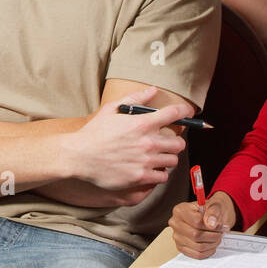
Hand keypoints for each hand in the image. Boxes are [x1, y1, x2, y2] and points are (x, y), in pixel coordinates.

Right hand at [60, 86, 185, 192]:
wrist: (79, 156)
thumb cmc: (94, 132)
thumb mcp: (111, 109)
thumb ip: (135, 99)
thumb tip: (153, 90)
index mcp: (142, 123)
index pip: (174, 114)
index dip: (184, 112)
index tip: (187, 113)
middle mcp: (148, 142)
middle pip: (179, 143)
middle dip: (174, 141)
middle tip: (166, 142)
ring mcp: (145, 161)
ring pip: (173, 160)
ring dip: (167, 158)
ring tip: (157, 157)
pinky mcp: (140, 177)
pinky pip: (162, 177)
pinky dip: (159, 173)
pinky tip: (150, 169)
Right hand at [169, 191, 235, 257]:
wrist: (210, 216)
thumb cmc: (210, 210)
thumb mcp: (215, 206)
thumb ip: (213, 213)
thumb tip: (210, 224)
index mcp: (180, 210)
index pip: (196, 222)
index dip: (211, 226)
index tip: (220, 225)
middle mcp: (175, 223)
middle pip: (196, 235)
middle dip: (213, 235)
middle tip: (221, 232)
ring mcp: (177, 237)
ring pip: (198, 246)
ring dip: (212, 244)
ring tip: (217, 237)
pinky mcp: (181, 248)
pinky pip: (197, 254)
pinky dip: (208, 251)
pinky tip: (212, 244)